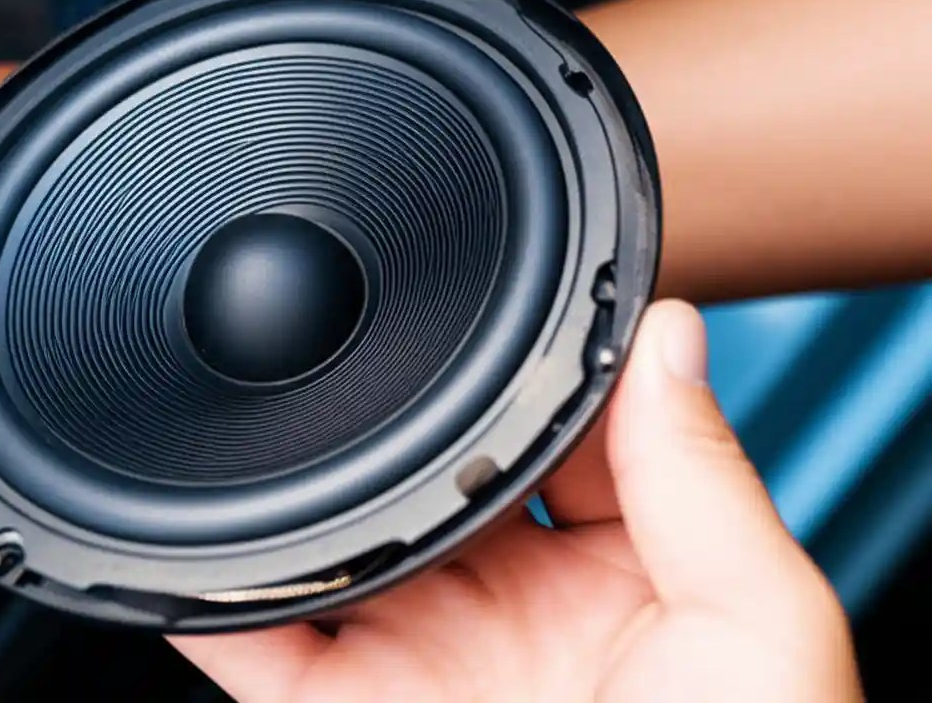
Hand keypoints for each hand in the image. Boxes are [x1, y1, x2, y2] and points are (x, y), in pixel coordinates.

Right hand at [171, 302, 862, 702]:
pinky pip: (257, 643)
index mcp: (626, 574)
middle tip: (358, 357)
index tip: (479, 299)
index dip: (520, 366)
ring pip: (339, 550)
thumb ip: (701, 476)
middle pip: (432, 478)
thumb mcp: (756, 624)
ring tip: (269, 430)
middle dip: (391, 422)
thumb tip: (671, 334)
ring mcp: (425, 660)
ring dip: (299, 498)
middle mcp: (516, 610)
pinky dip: (217, 596)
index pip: (558, 433)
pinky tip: (203, 545)